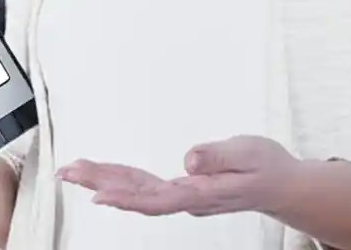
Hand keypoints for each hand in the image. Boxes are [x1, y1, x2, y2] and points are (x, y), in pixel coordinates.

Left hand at [56, 135, 300, 216]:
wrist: (283, 186)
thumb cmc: (268, 167)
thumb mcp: (249, 151)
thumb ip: (218, 156)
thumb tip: (188, 160)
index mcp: (202, 193)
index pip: (158, 199)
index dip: (128, 199)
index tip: (100, 197)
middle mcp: (187, 198)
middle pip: (137, 195)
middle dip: (100, 184)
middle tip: (67, 172)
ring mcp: (182, 195)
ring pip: (136, 190)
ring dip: (104, 181)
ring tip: (73, 170)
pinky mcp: (181, 188)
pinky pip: (144, 185)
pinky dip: (120, 178)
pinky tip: (101, 175)